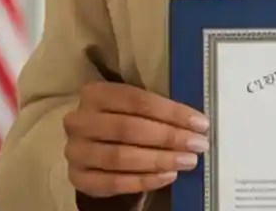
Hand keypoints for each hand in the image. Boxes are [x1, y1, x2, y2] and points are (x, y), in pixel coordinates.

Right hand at [63, 82, 209, 198]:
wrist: (94, 149)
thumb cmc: (123, 122)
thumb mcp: (135, 109)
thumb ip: (158, 112)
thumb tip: (197, 124)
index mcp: (96, 93)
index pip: (138, 100)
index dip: (172, 112)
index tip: (200, 124)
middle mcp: (79, 120)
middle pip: (128, 128)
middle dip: (168, 137)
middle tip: (197, 145)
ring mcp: (75, 151)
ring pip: (120, 157)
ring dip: (158, 160)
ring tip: (187, 161)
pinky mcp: (78, 178)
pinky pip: (113, 182)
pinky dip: (144, 181)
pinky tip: (168, 176)